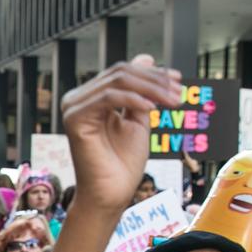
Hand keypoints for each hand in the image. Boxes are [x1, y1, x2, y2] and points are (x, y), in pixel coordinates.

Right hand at [60, 55, 181, 213]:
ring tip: (172, 101)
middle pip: (120, 73)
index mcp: (90, 99)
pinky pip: (108, 98)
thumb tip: (145, 57)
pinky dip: (134, 100)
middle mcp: (77, 100)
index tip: (178, 81)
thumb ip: (141, 92)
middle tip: (178, 92)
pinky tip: (152, 109)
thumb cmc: (122, 163)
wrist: (111, 194)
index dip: (152, 73)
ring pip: (117, 81)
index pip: (122, 73)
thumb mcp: (138, 119)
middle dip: (154, 80)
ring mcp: (73, 108)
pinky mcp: (74, 119)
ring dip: (151, 88)